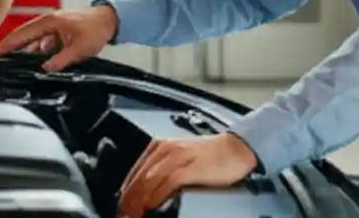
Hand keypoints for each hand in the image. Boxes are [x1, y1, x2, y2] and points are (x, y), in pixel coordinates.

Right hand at [0, 4, 118, 70]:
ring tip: (9, 65)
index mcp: (50, 21)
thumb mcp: (79, 48)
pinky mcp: (56, 35)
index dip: (8, 43)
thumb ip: (61, 59)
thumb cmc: (95, 29)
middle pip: (23, 37)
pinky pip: (41, 46)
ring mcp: (51, 29)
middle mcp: (47, 23)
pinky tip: (31, 64)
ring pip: (32, 43)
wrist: (109, 21)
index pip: (23, 33)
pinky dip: (36, 54)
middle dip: (8, 47)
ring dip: (23, 53)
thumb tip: (45, 69)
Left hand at [118, 134, 258, 217]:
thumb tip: (144, 193)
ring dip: (139, 199)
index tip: (122, 206)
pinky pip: (168, 182)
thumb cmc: (210, 156)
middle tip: (124, 213)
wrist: (236, 149)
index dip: (126, 191)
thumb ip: (162, 171)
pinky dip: (157, 195)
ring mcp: (178, 157)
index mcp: (160, 147)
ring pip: (149, 180)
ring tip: (134, 213)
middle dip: (129, 198)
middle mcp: (166, 149)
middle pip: (139, 177)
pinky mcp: (191, 167)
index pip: (135, 171)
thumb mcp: (179, 160)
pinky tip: (151, 205)